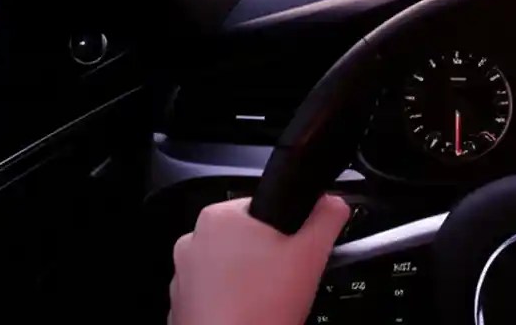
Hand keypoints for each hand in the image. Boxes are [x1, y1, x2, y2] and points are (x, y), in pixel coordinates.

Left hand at [170, 195, 349, 324]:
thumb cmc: (259, 309)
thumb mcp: (310, 255)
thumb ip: (326, 218)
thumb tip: (333, 203)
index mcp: (220, 217)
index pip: (264, 209)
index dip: (286, 232)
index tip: (291, 255)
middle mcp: (194, 240)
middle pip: (247, 239)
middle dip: (266, 257)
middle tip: (282, 281)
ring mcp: (183, 273)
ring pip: (230, 267)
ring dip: (248, 280)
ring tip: (265, 301)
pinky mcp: (182, 302)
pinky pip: (214, 293)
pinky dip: (231, 301)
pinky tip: (247, 313)